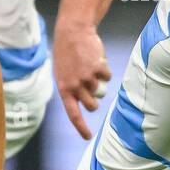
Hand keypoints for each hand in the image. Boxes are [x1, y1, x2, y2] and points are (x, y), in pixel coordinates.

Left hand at [53, 21, 110, 139]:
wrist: (72, 32)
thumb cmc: (66, 53)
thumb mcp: (62, 73)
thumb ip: (70, 88)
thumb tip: (82, 103)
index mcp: (64, 89)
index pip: (73, 114)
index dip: (81, 128)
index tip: (88, 137)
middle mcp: (75, 86)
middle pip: (92, 106)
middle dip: (95, 100)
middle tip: (92, 90)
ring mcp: (87, 78)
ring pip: (101, 91)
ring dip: (99, 81)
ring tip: (90, 67)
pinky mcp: (98, 68)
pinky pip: (108, 77)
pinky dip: (105, 70)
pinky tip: (96, 59)